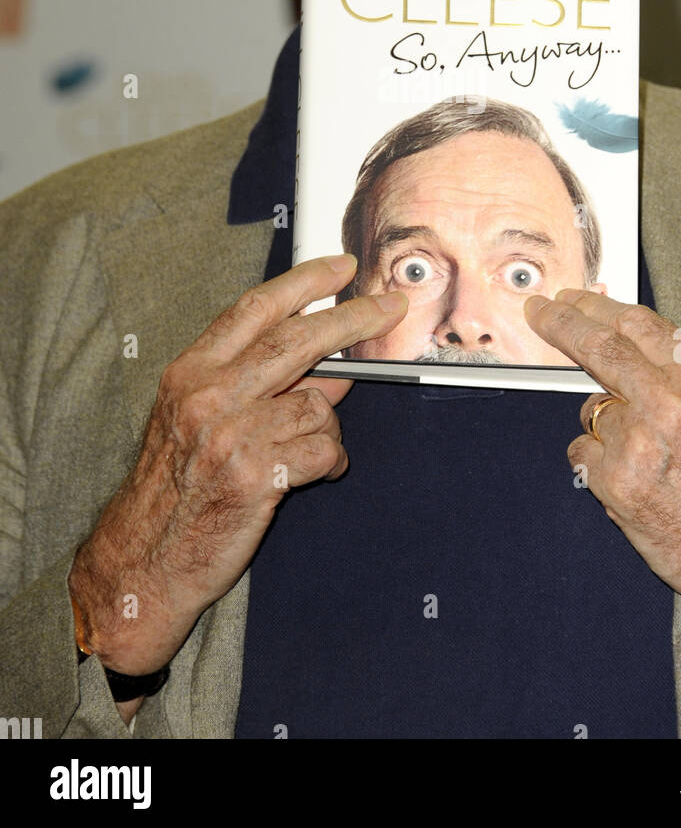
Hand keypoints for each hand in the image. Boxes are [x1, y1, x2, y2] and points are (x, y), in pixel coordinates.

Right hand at [68, 254, 406, 682]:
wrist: (145, 559)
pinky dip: (330, 461)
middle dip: (352, 318)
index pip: (255, 309)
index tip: (340, 268)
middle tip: (389, 307)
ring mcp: (232, 436)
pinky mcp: (257, 477)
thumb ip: (254, 383)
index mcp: (190, 372)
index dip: (304, 282)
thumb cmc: (173, 488)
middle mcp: (209, 397)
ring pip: (319, 404)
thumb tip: (327, 363)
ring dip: (328, 426)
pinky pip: (324, 450)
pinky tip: (314, 472)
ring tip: (306, 448)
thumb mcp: (196, 419)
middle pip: (297, 339)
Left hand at [524, 288, 680, 707]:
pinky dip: (599, 467)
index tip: (571, 298)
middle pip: (597, 345)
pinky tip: (638, 487)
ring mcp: (638, 441)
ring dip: (606, 430)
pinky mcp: (616, 481)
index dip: (595, 305)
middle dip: (560, 322)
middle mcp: (669, 401)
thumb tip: (624, 353)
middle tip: (539, 312)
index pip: (635, 323)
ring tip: (651, 462)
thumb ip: (677, 379)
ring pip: (592, 413)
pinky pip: (585, 455)